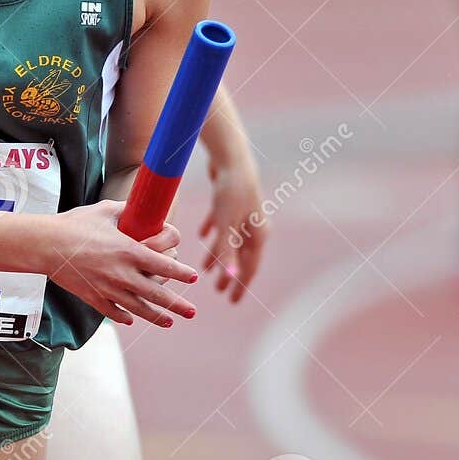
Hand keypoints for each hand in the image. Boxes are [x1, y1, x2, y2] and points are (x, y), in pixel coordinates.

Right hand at [43, 200, 197, 326]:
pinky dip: (125, 316)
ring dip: (157, 317)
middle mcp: (122, 273)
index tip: (193, 278)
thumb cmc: (75, 224)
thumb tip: (139, 207)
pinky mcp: (92, 297)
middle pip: (157, 294)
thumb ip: (126, 210)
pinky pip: (113, 311)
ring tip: (170, 322)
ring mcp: (107, 288)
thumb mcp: (105, 211)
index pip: (164, 265)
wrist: (45, 245)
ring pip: (138, 308)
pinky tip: (133, 319)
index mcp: (129, 251)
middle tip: (192, 311)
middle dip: (177, 304)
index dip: (181, 273)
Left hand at [200, 157, 266, 303]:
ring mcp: (243, 213)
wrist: (232, 157)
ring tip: (205, 268)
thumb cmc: (231, 192)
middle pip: (240, 256)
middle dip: (228, 273)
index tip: (232, 301)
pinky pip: (222, 222)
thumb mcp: (226, 224)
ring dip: (218, 254)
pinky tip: (201, 235)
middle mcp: (254, 226)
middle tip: (218, 291)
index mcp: (258, 235)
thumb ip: (227, 251)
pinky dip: (212, 231)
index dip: (239, 285)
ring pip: (229, 240)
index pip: (249, 268)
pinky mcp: (231, 201)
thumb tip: (231, 278)